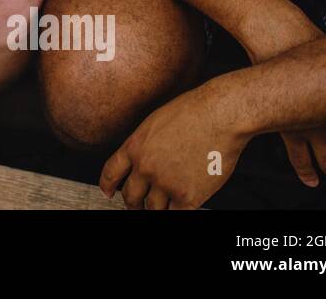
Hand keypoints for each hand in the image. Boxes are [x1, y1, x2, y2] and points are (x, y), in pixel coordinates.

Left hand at [101, 82, 248, 208]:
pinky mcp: (188, 195)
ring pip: (153, 209)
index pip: (111, 173)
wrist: (218, 116)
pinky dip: (177, 212)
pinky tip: (180, 208)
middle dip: (132, 203)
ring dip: (155, 210)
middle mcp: (146, 167)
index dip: (107, 185)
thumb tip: (141, 159)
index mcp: (134, 147)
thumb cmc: (192, 112)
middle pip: (130, 196)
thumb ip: (144, 145)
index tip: (108, 192)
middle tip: (136, 206)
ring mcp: (166, 183)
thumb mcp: (154, 122)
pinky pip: (177, 214)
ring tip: (160, 208)